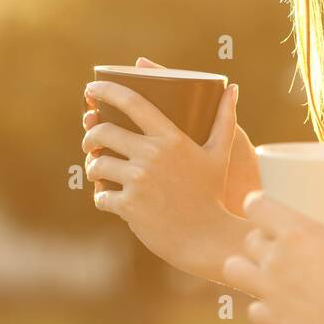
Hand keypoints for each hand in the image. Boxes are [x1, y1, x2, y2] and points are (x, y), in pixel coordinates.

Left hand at [83, 58, 259, 213]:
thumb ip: (225, 118)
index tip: (91, 88)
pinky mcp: (129, 205)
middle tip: (91, 141)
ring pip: (97, 164)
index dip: (106, 90)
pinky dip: (101, 196)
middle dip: (90, 135)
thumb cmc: (212, 192)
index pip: (131, 102)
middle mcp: (152, 155)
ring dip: (93, 167)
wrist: (206, 236)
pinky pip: (100, 196)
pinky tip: (108, 197)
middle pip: (103, 132)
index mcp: (171, 137)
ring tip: (98, 170)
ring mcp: (138, 181)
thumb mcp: (220, 153)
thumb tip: (233, 87)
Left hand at [223, 192, 323, 323]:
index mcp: (297, 232)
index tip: (265, 205)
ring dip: (246, 268)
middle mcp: (275, 259)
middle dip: (259, 238)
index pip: (256, 205)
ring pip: (235, 270)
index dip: (257, 203)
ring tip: (262, 270)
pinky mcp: (271, 319)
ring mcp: (269, 291)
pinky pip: (253, 309)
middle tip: (276, 241)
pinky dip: (262, 307)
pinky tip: (274, 305)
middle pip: (248, 239)